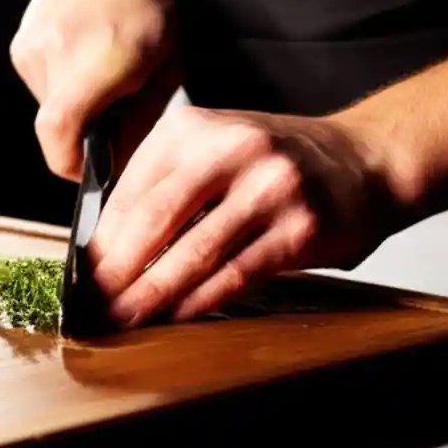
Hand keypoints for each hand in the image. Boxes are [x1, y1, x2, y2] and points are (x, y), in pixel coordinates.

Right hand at [10, 0, 176, 180]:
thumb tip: (118, 168)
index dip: (67, 163)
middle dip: (82, 135)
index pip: (59, 127)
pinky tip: (79, 57)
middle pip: (57, 127)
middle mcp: (61, 54)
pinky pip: (41, 88)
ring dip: (73, 106)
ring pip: (49, 107)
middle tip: (111, 114)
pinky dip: (61, 87)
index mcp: (105, 60)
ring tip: (97, 75)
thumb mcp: (166, 68)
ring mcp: (34, 50)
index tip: (85, 172)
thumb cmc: (146, 11)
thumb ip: (140, 122)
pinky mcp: (21, 48)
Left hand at [89, 105, 397, 324]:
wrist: (367, 160)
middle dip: (116, 271)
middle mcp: (232, 149)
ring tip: (123, 319)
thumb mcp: (214, 150)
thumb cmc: (277, 164)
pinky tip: (174, 317)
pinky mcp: (300, 228)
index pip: (131, 191)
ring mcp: (270, 188)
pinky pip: (236, 273)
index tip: (81, 274)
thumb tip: (107, 247)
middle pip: (155, 221)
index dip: (101, 239)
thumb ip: (165, 186)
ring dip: (151, 294)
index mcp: (195, 128)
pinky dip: (199, 300)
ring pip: (193, 252)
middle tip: (92, 305)